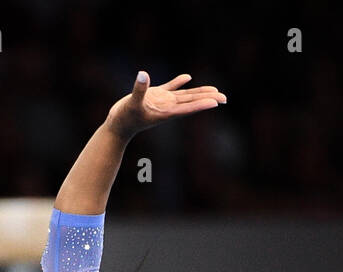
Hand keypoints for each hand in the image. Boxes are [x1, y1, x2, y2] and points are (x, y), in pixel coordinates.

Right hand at [106, 71, 226, 138]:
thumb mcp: (131, 104)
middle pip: (191, 102)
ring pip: (185, 96)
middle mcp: (167, 108)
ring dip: (200, 93)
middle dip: (208, 99)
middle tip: (225, 98)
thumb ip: (139, 90)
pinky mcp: (155, 96)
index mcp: (166, 112)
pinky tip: (188, 77)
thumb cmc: (124, 119)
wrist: (117, 126)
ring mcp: (162, 102)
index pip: (188, 107)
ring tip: (216, 90)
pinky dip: (179, 82)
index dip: (202, 104)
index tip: (216, 102)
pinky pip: (170, 88)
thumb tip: (142, 74)